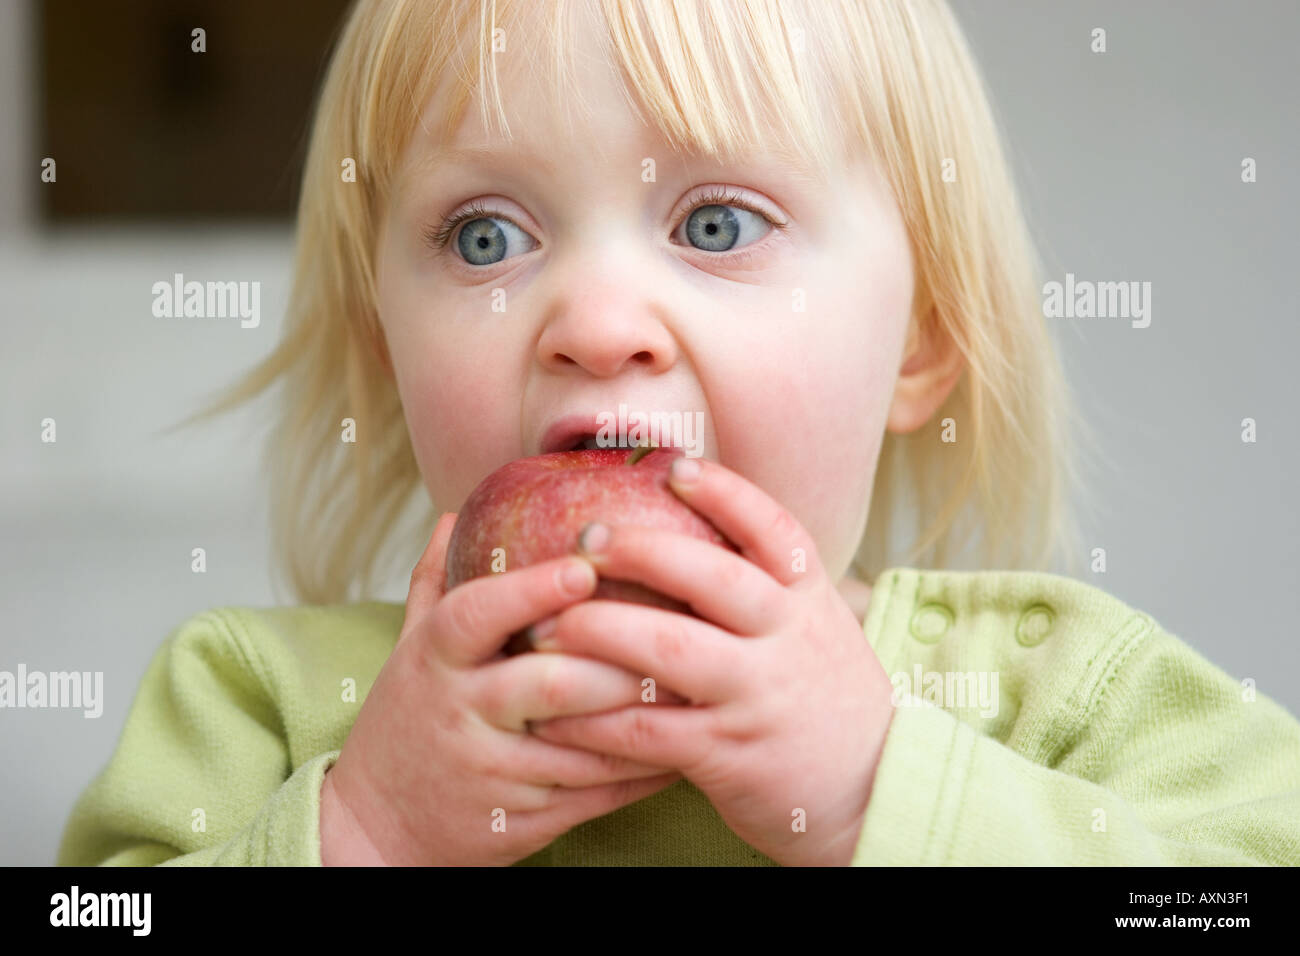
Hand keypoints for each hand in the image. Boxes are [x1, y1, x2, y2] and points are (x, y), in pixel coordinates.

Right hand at [320, 512, 682, 865]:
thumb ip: (436, 581)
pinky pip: (595, 795)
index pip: (474, 615)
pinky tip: (684, 744)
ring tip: (698, 685)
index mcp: (435, 659)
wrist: (378, 826)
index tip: (584, 565)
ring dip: (644, 719)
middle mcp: (462, 713)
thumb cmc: (407, 722)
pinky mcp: (523, 820)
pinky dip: (644, 772)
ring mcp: (494, 771)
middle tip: (673, 633)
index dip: (528, 591)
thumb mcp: (410, 649)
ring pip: (583, 747)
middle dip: (613, 663)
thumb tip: (458, 512)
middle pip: (545, 684)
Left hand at [526, 456, 896, 865]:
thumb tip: (685, 534)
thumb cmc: (825, 700)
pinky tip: (552, 712)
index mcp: (809, 599)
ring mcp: (758, 696)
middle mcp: (788, 638)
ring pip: (668, 649)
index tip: (673, 467)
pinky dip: (594, 720)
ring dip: (597, 632)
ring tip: (543, 627)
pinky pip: (649, 729)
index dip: (723, 493)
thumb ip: (766, 589)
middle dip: (639, 551)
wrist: (873, 792)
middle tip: (583, 541)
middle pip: (710, 578)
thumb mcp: (817, 629)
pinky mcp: (729, 754)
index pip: (772, 529)